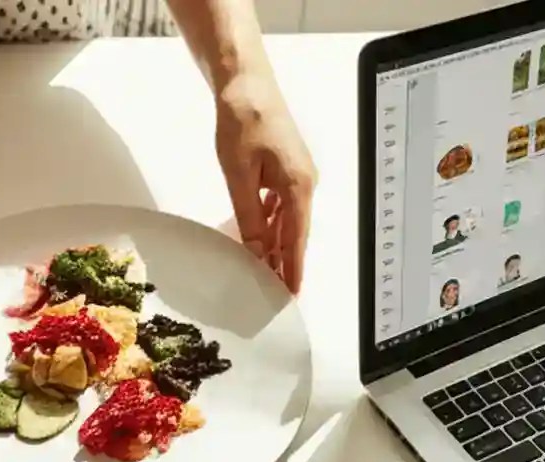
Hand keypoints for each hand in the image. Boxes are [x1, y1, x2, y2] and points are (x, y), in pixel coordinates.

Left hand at [215, 69, 316, 293]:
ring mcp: (297, 174)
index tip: (292, 294)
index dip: (294, 269)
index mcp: (298, 186)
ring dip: (277, 243)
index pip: (297, 240)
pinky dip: (270, 222)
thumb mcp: (240, 176)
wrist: (245, 83)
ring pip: (287, 219)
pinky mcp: (285, 166)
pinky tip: (258, 234)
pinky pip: (280, 204)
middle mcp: (305, 182)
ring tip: (267, 271)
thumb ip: (249, 218)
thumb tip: (257, 253)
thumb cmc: (243, 122)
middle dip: (286, 262)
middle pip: (295, 232)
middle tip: (277, 292)